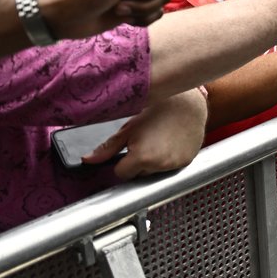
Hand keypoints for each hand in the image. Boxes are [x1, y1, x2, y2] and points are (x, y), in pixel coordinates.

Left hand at [85, 88, 206, 179]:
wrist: (188, 103)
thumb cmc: (157, 111)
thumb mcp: (129, 127)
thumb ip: (108, 148)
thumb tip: (88, 160)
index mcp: (142, 158)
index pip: (122, 174)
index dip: (122, 162)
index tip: (129, 148)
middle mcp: (159, 165)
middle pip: (139, 174)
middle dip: (139, 162)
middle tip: (145, 141)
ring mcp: (175, 165)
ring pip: (155, 172)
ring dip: (153, 162)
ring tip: (158, 141)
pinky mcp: (186, 161)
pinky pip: (171, 167)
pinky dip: (168, 159)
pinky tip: (170, 143)